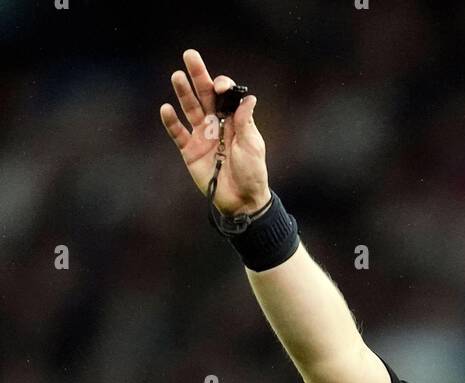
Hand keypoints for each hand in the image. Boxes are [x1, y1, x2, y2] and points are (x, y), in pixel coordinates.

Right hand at [159, 48, 270, 215]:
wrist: (242, 201)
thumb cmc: (252, 173)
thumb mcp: (253, 146)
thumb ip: (246, 122)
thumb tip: (248, 97)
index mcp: (233, 119)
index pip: (224, 95)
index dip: (222, 86)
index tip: (221, 87)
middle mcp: (215, 123)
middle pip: (204, 94)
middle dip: (198, 75)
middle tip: (190, 55)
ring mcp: (201, 136)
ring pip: (190, 108)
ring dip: (183, 92)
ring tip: (177, 76)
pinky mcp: (190, 151)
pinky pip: (178, 134)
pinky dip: (171, 122)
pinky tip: (166, 109)